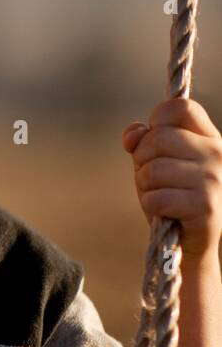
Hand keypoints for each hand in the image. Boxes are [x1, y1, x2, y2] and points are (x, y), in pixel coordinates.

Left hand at [122, 98, 221, 257]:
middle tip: (154, 177)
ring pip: (152, 169)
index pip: (179, 107)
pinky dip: (151, 206)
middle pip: (158, 137)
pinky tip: (167, 211)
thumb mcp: (153, 160)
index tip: (153, 139)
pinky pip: (155, 197)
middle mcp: (217, 154)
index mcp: (208, 137)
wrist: (189, 240)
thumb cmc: (170, 192)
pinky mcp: (205, 206)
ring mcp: (214, 180)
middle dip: (142, 158)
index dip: (157, 119)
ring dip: (145, 186)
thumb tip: (133, 136)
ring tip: (161, 194)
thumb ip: (142, 140)